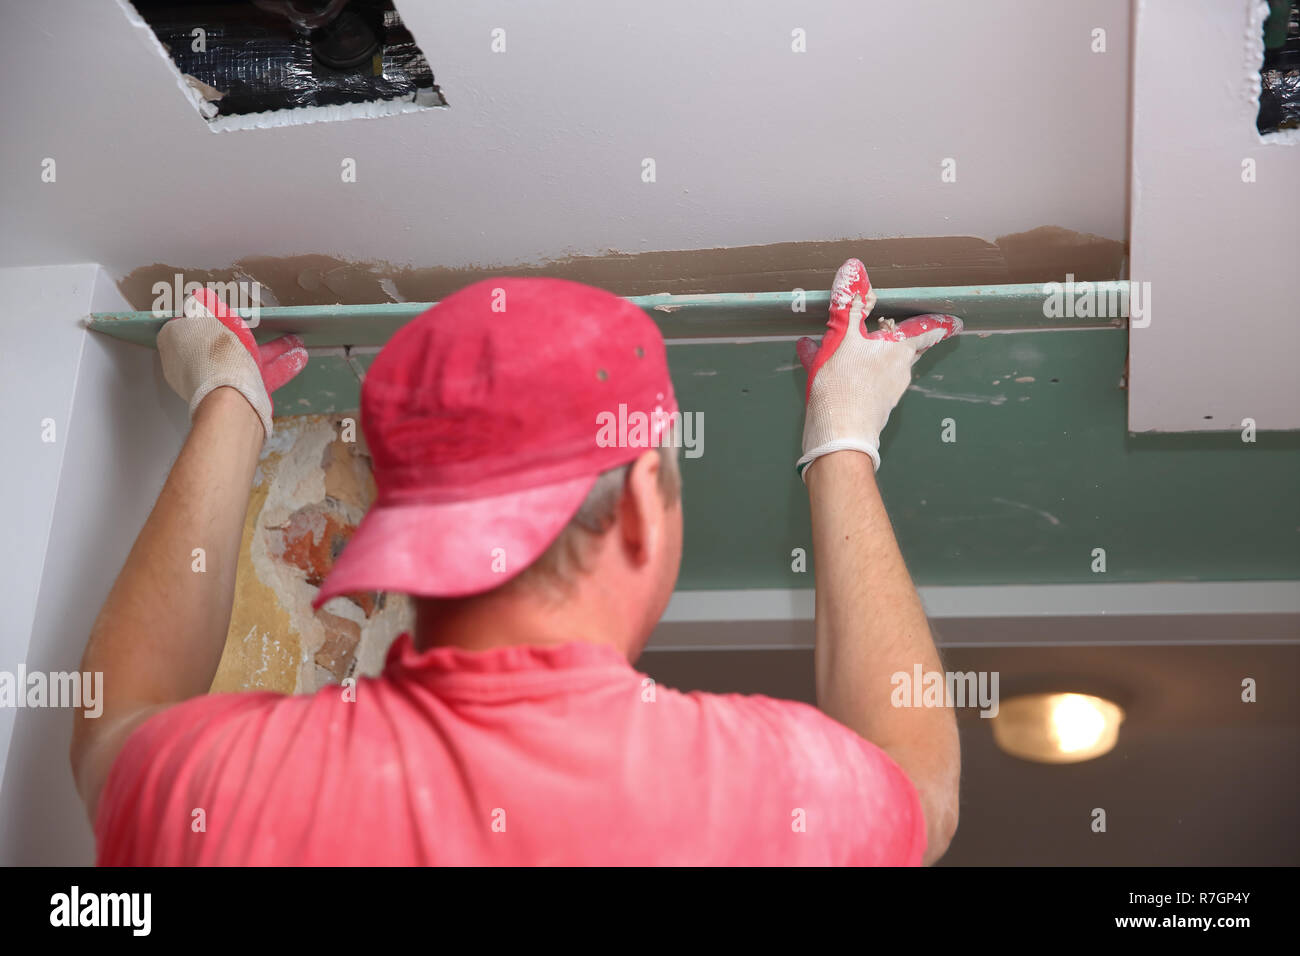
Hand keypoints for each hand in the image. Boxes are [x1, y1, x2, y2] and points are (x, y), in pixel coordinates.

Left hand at [157, 289, 307, 441]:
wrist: (229, 396)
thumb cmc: (213, 352)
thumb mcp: (208, 315)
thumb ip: (206, 305)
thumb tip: (201, 297)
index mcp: (174, 344)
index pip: (185, 325)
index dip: (203, 316)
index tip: (220, 310)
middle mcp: (192, 365)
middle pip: (220, 343)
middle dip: (245, 332)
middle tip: (261, 324)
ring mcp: (217, 381)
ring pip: (246, 359)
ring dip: (272, 349)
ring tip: (294, 340)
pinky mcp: (239, 395)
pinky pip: (262, 376)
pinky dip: (280, 365)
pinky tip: (299, 357)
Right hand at [795, 258, 960, 476]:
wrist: (838, 440)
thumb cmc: (843, 388)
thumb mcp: (840, 338)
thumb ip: (846, 304)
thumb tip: (853, 270)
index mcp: (898, 351)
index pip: (927, 331)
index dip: (940, 324)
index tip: (956, 321)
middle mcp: (899, 372)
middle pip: (901, 348)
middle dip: (887, 337)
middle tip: (877, 327)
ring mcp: (886, 393)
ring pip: (878, 365)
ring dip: (860, 355)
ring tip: (830, 347)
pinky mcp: (871, 409)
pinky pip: (862, 382)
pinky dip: (847, 372)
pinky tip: (819, 368)